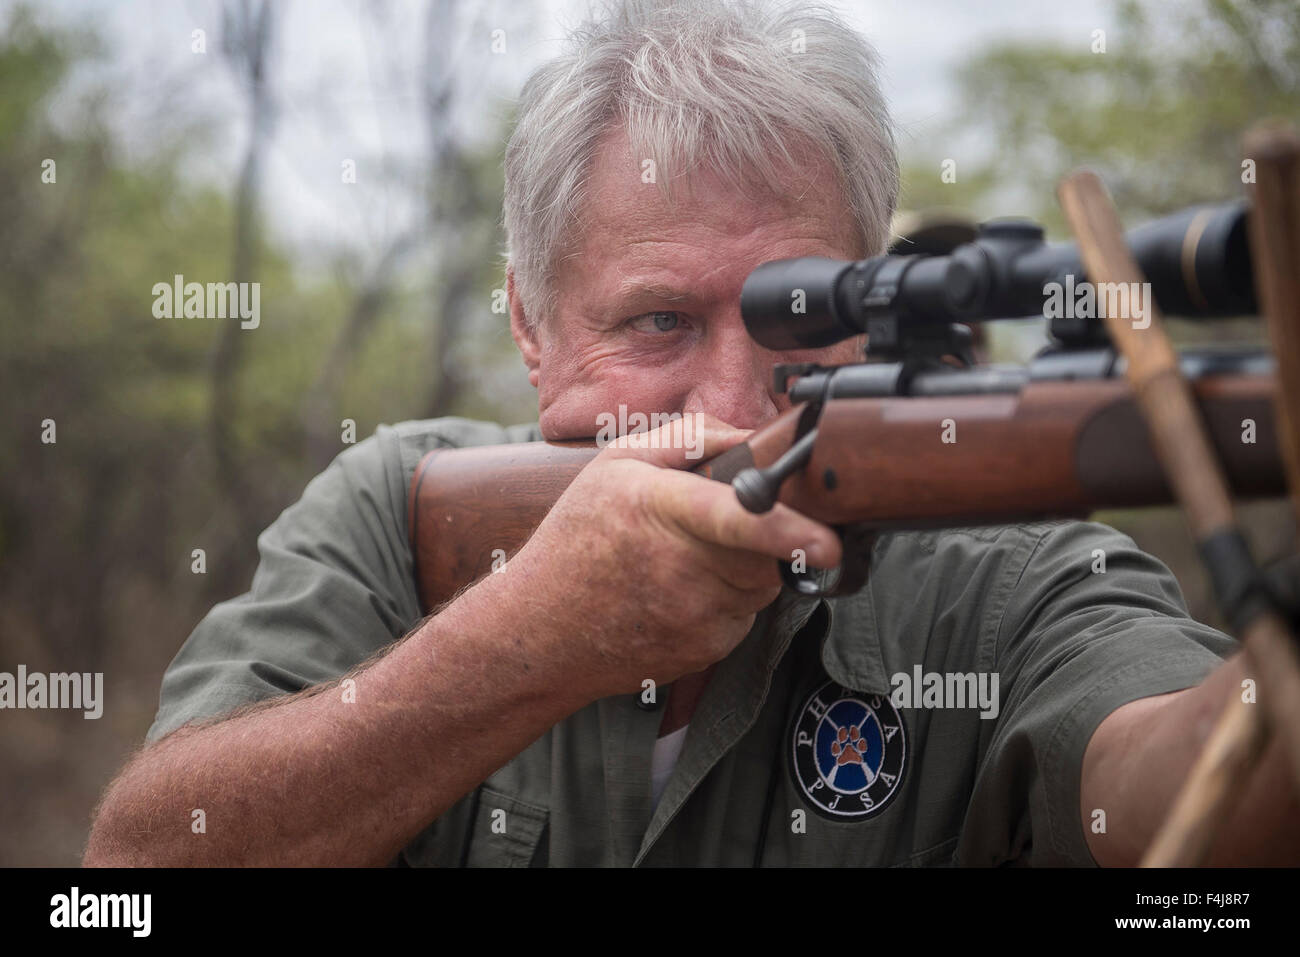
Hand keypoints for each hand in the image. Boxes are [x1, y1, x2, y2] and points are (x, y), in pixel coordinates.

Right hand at [505, 414, 842, 699]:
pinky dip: (726, 600)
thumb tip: (751, 436)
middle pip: (767, 547)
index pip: (737, 519)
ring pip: (762, 582)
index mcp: (661, 510)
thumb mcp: (615, 464)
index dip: (787, 529)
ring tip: (681, 560)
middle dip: (758, 533)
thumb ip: (688, 438)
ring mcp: (696, 616)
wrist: (540, 631)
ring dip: (742, 565)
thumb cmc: (576, 540)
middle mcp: (683, 568)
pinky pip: (744, 615)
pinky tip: (677, 594)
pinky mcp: (707, 650)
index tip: (827, 542)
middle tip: (708, 526)